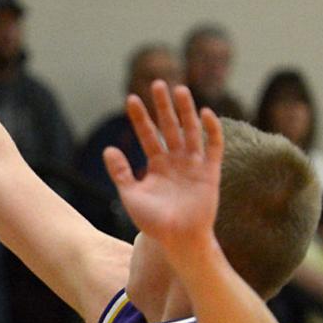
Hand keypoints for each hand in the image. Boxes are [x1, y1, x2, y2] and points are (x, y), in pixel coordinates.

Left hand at [103, 81, 222, 256]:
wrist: (178, 240)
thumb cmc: (154, 223)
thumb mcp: (131, 196)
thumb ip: (120, 173)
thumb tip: (108, 149)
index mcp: (157, 166)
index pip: (147, 135)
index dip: (140, 118)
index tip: (131, 98)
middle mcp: (176, 161)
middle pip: (169, 127)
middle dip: (163, 106)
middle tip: (157, 83)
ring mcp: (194, 165)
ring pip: (190, 131)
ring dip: (186, 111)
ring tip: (179, 90)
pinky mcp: (210, 172)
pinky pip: (213, 147)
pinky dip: (211, 130)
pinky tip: (205, 113)